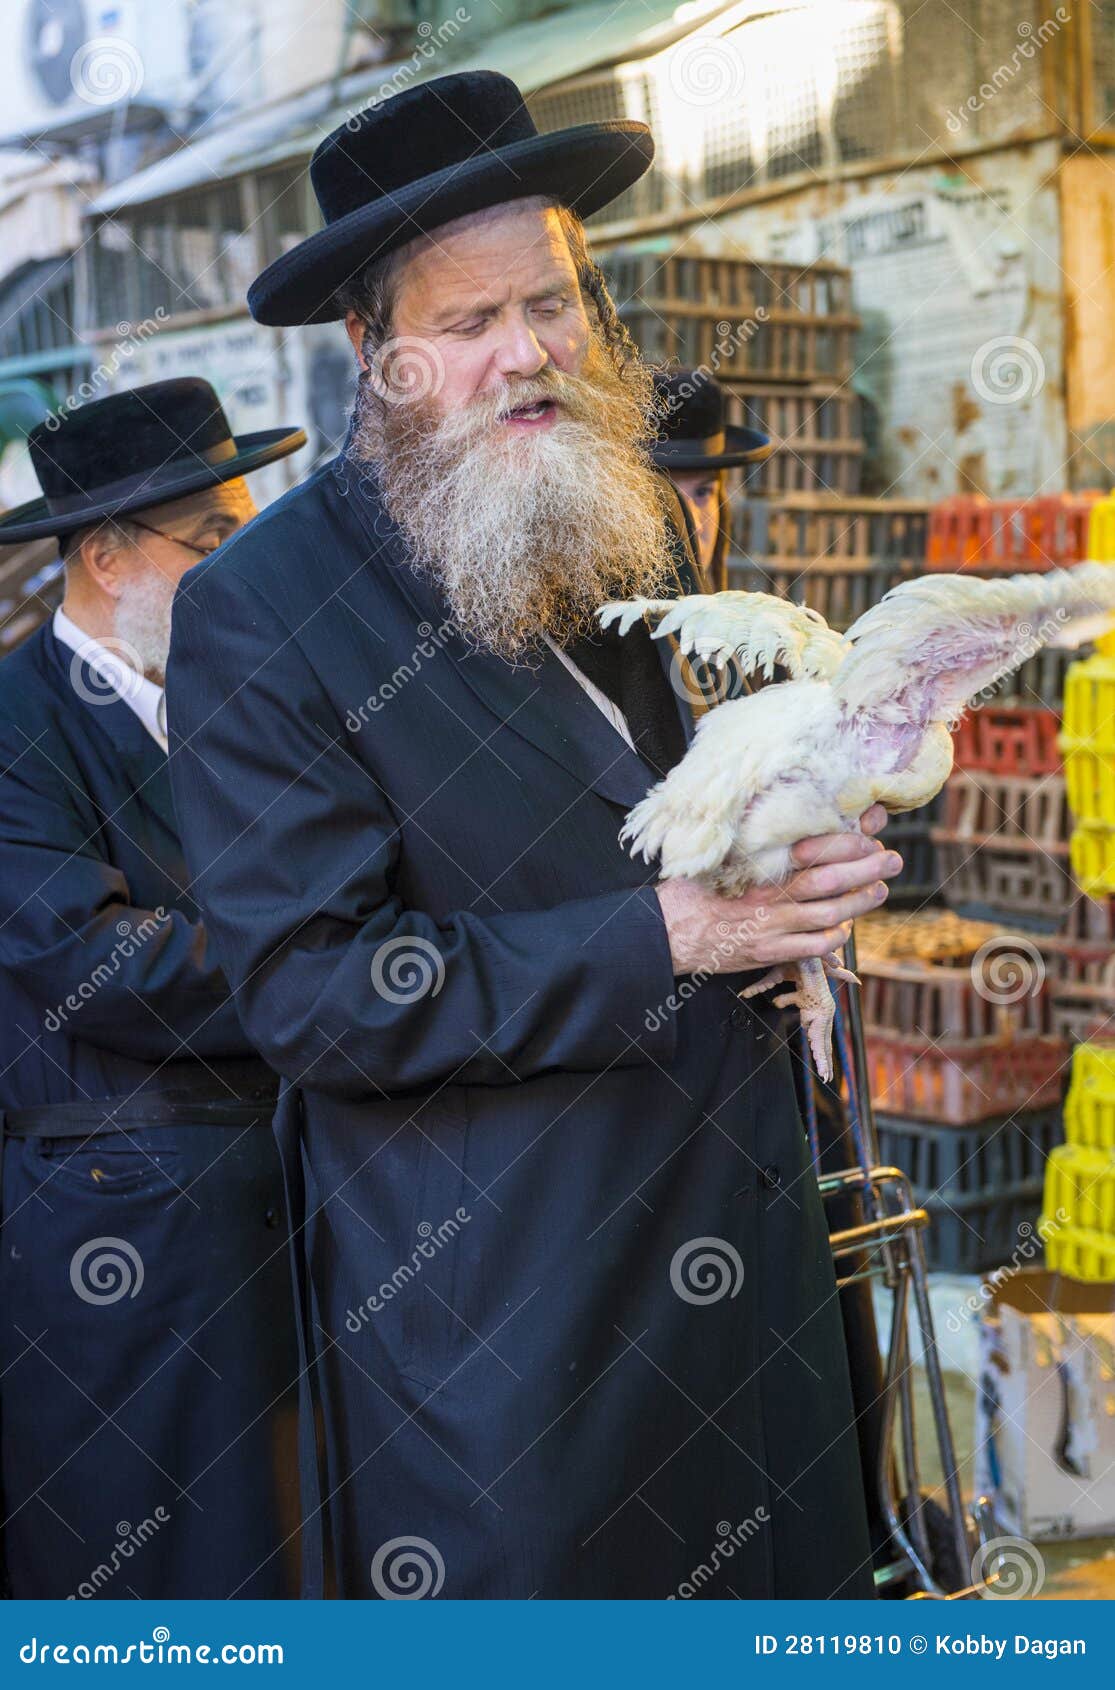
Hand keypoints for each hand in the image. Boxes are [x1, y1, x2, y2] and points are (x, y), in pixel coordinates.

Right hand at [656, 805, 901, 976]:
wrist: (666, 933)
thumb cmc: (691, 890)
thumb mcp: (718, 856)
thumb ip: (748, 840)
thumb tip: (778, 817)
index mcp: (757, 865)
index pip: (810, 847)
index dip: (844, 839)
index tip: (868, 830)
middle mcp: (768, 894)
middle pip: (828, 879)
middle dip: (865, 868)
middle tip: (891, 859)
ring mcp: (770, 925)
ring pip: (827, 913)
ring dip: (859, 902)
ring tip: (879, 889)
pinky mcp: (768, 951)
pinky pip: (812, 946)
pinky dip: (834, 937)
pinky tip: (845, 927)